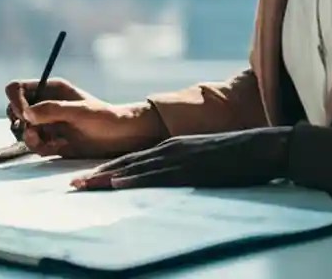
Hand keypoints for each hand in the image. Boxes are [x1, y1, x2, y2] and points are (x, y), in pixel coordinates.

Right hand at [4, 78, 167, 158]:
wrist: (120, 138)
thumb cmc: (104, 118)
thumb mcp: (79, 112)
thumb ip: (53, 110)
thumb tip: (27, 113)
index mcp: (49, 89)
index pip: (16, 88)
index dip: (15, 100)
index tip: (25, 114)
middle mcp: (44, 104)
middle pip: (13, 109)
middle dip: (18, 121)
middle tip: (34, 130)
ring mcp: (46, 123)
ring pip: (20, 129)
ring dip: (28, 137)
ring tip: (46, 141)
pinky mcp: (50, 140)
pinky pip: (32, 144)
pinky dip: (39, 147)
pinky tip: (57, 147)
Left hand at [72, 126, 293, 189]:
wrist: (259, 147)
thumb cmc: (235, 156)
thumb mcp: (201, 158)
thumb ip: (182, 166)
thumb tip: (168, 178)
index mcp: (170, 146)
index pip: (131, 159)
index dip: (106, 169)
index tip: (85, 178)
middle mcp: (168, 149)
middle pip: (125, 163)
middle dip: (97, 175)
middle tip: (72, 185)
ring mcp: (177, 158)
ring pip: (134, 169)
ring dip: (107, 178)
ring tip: (84, 186)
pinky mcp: (188, 169)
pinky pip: (156, 176)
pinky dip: (133, 179)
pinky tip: (117, 183)